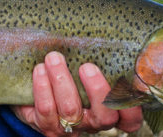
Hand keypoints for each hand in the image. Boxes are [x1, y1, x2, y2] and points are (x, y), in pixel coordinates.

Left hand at [11, 52, 142, 135]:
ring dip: (62, 80)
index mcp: (108, 112)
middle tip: (86, 66)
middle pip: (104, 117)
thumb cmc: (69, 74)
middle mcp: (92, 123)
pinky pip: (46, 109)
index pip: (130, 120)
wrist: (31, 89)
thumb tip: (110, 35)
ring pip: (71, 110)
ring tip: (54, 58)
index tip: (126, 80)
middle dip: (96, 90)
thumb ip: (101, 62)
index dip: (131, 106)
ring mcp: (69, 127)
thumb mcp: (87, 70)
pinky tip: (40, 70)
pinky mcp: (46, 125)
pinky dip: (42, 87)